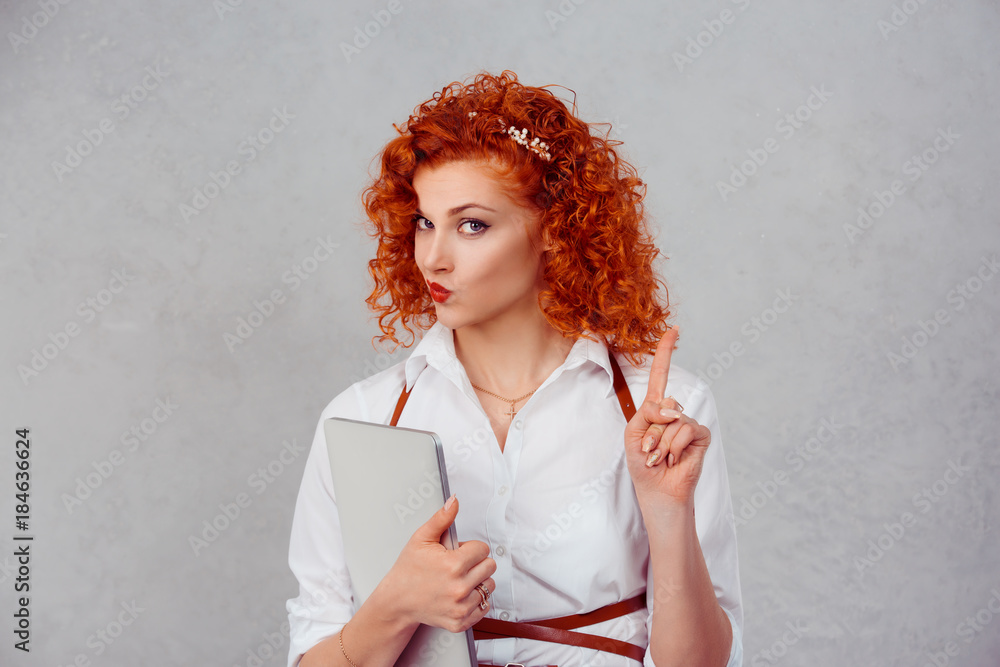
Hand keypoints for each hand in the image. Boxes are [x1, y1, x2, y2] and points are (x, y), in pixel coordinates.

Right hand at [376, 495, 496, 632]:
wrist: (397, 601)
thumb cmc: (408, 569)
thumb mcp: (421, 539)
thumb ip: (441, 518)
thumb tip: (454, 501)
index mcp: (453, 565)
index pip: (483, 549)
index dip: (470, 548)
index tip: (458, 552)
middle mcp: (459, 587)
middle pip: (489, 567)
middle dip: (476, 563)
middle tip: (457, 566)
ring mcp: (460, 606)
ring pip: (489, 586)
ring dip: (477, 582)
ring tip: (458, 580)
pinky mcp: (461, 621)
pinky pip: (484, 607)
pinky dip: (475, 601)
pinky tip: (459, 595)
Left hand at [623, 327, 711, 508]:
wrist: (657, 491)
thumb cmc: (642, 464)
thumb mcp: (633, 434)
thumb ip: (648, 414)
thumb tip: (674, 409)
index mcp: (654, 409)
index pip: (660, 375)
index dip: (665, 352)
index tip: (673, 329)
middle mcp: (673, 412)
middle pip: (663, 402)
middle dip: (651, 430)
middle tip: (648, 451)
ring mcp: (688, 423)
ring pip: (674, 419)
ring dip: (660, 443)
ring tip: (659, 459)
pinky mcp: (700, 436)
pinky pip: (687, 429)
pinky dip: (675, 446)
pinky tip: (673, 460)